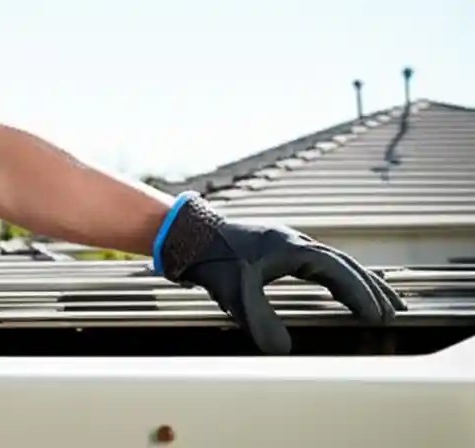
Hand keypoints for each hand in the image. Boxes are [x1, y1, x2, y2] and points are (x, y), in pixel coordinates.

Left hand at [156, 193, 406, 353]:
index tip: (378, 316)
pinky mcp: (277, 249)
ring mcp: (287, 244)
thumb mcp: (234, 293)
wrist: (188, 235)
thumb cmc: (212, 259)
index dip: (360, 294)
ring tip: (382, 300)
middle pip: (345, 264)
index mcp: (292, 248)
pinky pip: (319, 262)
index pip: (337, 271)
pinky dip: (339, 276)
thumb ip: (259, 321)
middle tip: (396, 311)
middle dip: (371, 287)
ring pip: (334, 261)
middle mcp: (295, 242)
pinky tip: (340, 288)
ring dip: (359, 280)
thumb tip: (282, 351)